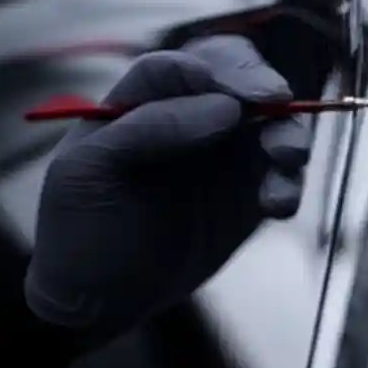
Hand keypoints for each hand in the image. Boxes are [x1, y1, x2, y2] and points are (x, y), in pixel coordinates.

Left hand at [25, 35, 309, 341]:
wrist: (96, 301)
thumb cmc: (78, 228)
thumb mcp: (86, 171)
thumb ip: (147, 128)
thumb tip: (224, 107)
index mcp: (141, 101)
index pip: (182, 66)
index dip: (212, 70)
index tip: (231, 92)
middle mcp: (188, 116)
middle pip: (237, 77)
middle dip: (262, 84)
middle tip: (278, 104)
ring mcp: (222, 154)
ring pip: (270, 123)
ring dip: (287, 132)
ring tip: (285, 159)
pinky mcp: (247, 195)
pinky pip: (281, 176)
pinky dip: (289, 182)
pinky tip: (276, 205)